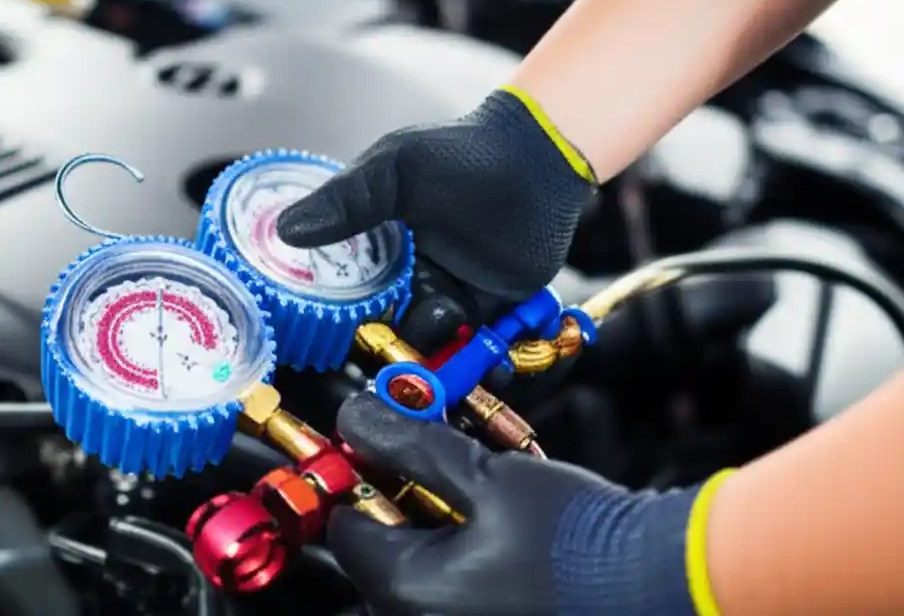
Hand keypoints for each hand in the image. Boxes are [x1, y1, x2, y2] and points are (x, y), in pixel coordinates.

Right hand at [278, 89, 595, 335]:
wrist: (538, 157)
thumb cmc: (461, 154)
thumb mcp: (394, 170)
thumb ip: (346, 201)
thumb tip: (287, 230)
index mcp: (374, 250)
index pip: (347, 300)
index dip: (346, 325)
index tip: (356, 336)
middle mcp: (408, 279)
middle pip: (389, 333)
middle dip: (397, 352)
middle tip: (411, 345)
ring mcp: (450, 296)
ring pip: (433, 348)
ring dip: (441, 356)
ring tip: (458, 324)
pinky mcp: (492, 309)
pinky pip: (479, 351)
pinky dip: (482, 366)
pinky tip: (490, 365)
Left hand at [329, 392, 714, 615]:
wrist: (663, 581)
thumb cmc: (580, 539)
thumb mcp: (484, 475)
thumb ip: (411, 445)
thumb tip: (358, 419)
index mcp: (406, 592)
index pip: (347, 523)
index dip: (363, 471)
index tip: (388, 441)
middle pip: (384, 547)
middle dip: (407, 496)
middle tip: (443, 459)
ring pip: (424, 564)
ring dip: (441, 520)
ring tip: (483, 484)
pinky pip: (459, 585)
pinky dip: (470, 549)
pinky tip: (506, 523)